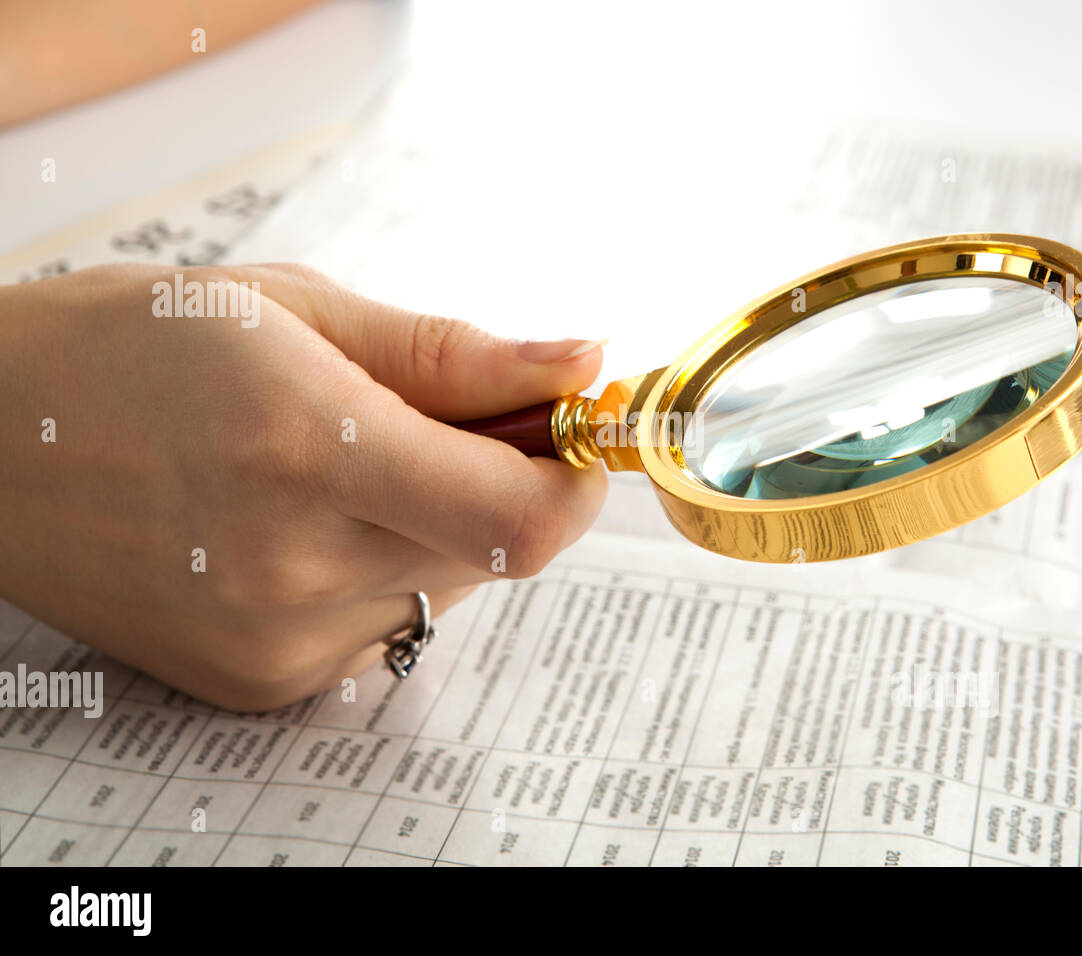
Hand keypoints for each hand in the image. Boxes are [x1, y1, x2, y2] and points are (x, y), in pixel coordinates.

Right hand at [0, 263, 607, 710]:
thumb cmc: (127, 349)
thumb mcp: (293, 309)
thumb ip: (452, 354)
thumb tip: (577, 364)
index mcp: (306, 448)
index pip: (520, 517)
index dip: (577, 479)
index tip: (573, 435)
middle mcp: (295, 564)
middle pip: (497, 552)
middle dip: (500, 482)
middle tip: (431, 421)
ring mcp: (277, 638)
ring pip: (445, 586)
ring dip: (436, 524)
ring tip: (338, 466)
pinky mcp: (261, 680)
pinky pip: (382, 623)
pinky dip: (378, 569)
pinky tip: (298, 522)